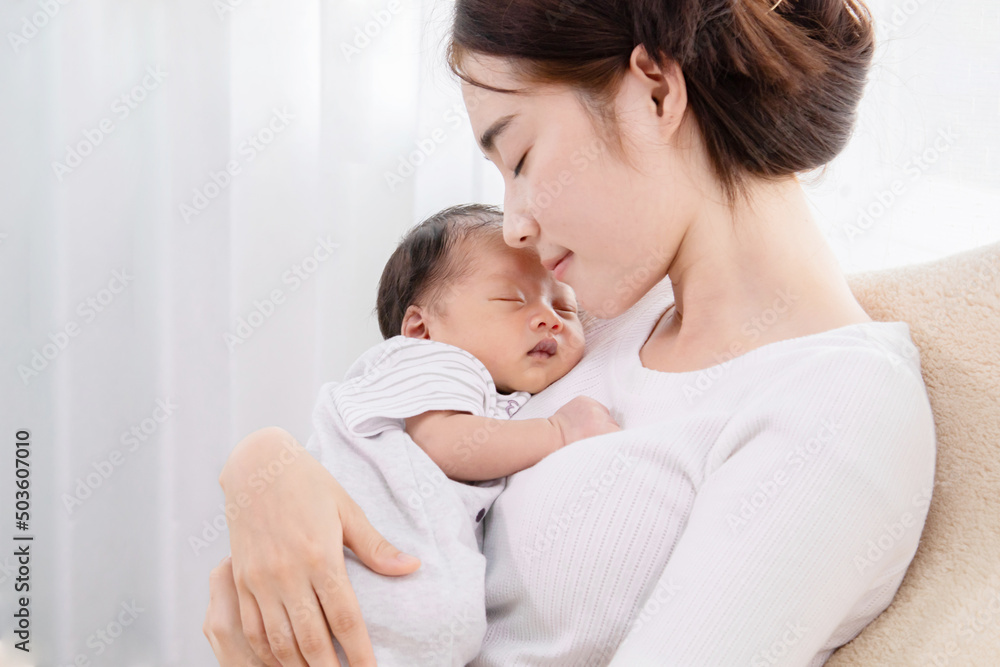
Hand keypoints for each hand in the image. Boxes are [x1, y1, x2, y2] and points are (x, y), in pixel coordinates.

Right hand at [206, 427, 421, 665]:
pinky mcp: (240, 580)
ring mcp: (260, 579)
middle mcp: (288, 573)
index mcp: (320, 556)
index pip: (344, 619)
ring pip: (279, 642)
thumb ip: (376, 546)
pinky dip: (266, 654)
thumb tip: (412, 568)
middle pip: (311, 640)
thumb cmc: (309, 483)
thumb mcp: (347, 509)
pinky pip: (251, 629)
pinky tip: (282, 664)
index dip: (359, 653)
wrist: (257, 465)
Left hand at [549, 396, 620, 446]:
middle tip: (596, 438)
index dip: (615, 440)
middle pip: (614, 424)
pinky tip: (583, 420)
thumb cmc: (571, 450)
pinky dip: (592, 412)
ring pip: (605, 415)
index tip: (610, 444)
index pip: (621, 434)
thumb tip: (619, 445)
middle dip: (607, 431)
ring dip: (600, 420)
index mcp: (606, 433)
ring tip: (588, 429)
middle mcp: (600, 418)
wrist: (552, 438)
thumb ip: (608, 448)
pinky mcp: (584, 400)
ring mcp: (592, 407)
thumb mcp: (594, 455)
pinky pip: (595, 406)